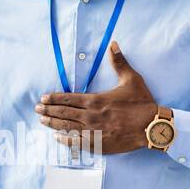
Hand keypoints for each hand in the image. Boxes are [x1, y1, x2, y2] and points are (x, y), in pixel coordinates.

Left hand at [35, 43, 161, 153]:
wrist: (151, 127)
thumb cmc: (141, 103)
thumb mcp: (131, 79)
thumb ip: (119, 62)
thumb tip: (113, 44)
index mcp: (96, 100)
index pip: (69, 99)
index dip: (54, 99)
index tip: (44, 98)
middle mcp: (91, 116)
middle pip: (64, 113)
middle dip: (49, 111)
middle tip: (37, 110)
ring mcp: (94, 132)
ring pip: (67, 128)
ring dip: (53, 124)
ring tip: (42, 121)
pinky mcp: (99, 144)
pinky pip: (77, 142)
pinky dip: (65, 140)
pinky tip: (57, 137)